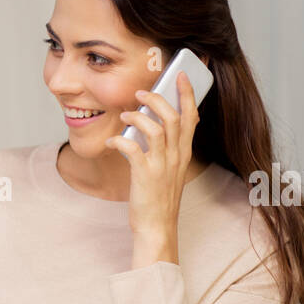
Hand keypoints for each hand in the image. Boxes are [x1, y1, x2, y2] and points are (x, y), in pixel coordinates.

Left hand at [104, 70, 198, 235]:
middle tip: (141, 92)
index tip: (181, 76)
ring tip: (125, 115)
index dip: (187, 94)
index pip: (191, 117)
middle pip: (173, 117)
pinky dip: (119, 141)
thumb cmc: (159, 199)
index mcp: (184, 154)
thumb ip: (165, 150)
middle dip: (158, 98)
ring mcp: (161, 166)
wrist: (157, 227)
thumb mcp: (169, 171)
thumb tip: (148, 128)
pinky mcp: (145, 175)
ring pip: (156, 129)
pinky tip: (111, 143)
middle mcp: (176, 157)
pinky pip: (132, 149)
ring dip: (138, 117)